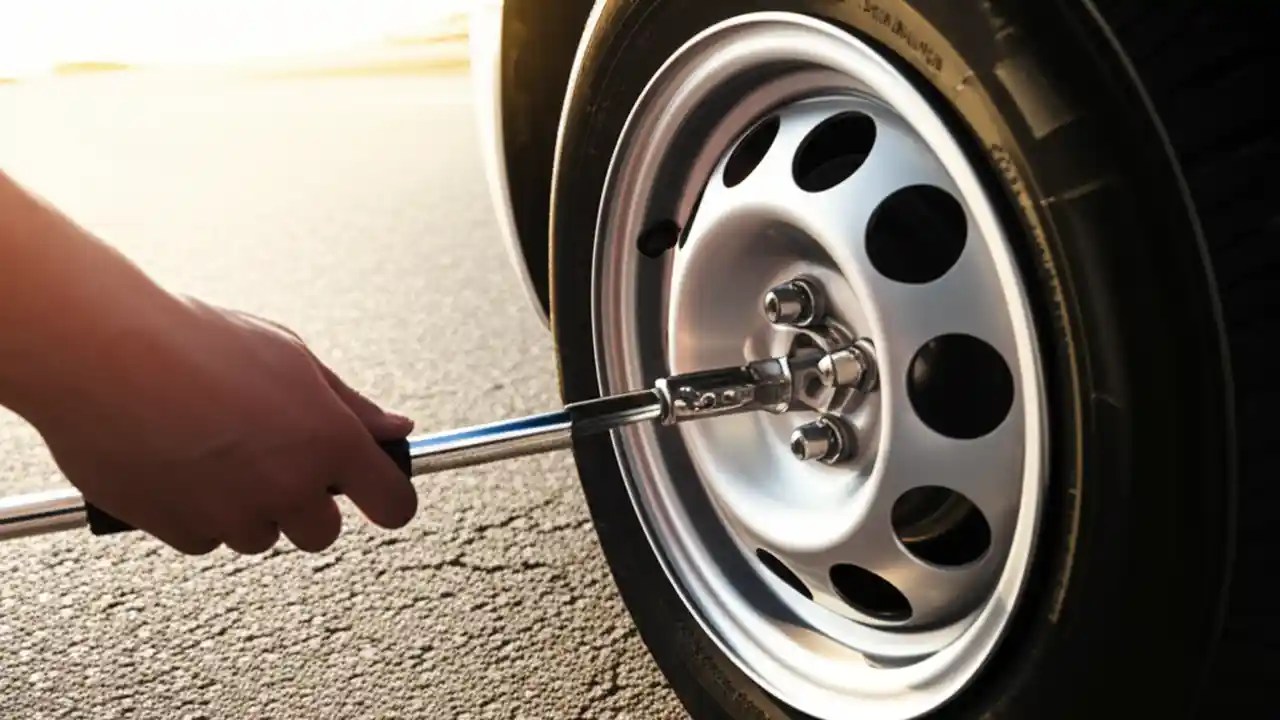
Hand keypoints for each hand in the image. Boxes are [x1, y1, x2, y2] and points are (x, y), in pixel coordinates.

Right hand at [27, 298, 416, 554]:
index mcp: (329, 440)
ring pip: (260, 535)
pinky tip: (177, 464)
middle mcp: (290, 486)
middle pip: (322, 532)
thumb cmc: (195, 342)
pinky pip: (206, 539)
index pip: (393, 504)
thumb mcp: (290, 355)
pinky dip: (196, 513)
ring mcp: (235, 515)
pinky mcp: (182, 532)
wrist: (100, 352)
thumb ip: (349, 403)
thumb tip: (395, 428)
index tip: (380, 496)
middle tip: (271, 458)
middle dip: (305, 504)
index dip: (389, 500)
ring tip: (211, 447)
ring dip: (246, 506)